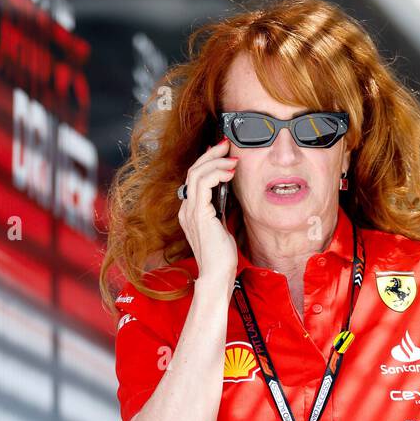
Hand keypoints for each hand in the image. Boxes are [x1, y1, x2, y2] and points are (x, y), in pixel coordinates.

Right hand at [177, 136, 238, 283]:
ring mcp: (190, 211)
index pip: (195, 178)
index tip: (224, 154)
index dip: (208, 162)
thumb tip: (228, 191)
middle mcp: (186, 209)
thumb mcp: (222, 226)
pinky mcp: (199, 214)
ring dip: (216, 162)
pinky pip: (203, 184)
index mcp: (191, 211)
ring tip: (233, 159)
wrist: (217, 275)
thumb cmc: (222, 256)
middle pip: (193, 170)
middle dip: (211, 154)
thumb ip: (221, 209)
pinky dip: (217, 173)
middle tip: (227, 145)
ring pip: (196, 173)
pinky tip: (230, 173)